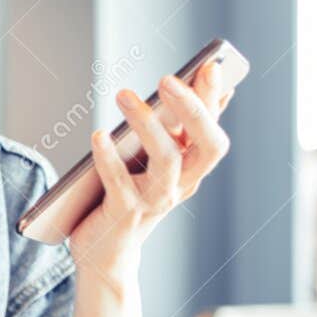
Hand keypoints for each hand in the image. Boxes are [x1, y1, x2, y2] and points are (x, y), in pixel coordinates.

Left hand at [69, 56, 232, 285]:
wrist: (106, 253)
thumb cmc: (131, 197)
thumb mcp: (160, 163)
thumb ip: (182, 130)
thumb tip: (217, 89)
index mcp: (192, 169)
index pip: (213, 131)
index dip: (213, 99)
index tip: (210, 64)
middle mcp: (181, 185)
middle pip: (205, 146)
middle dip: (191, 108)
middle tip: (167, 78)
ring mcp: (154, 201)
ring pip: (166, 160)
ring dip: (146, 124)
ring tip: (123, 94)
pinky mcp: (124, 214)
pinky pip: (118, 181)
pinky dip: (107, 156)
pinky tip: (98, 134)